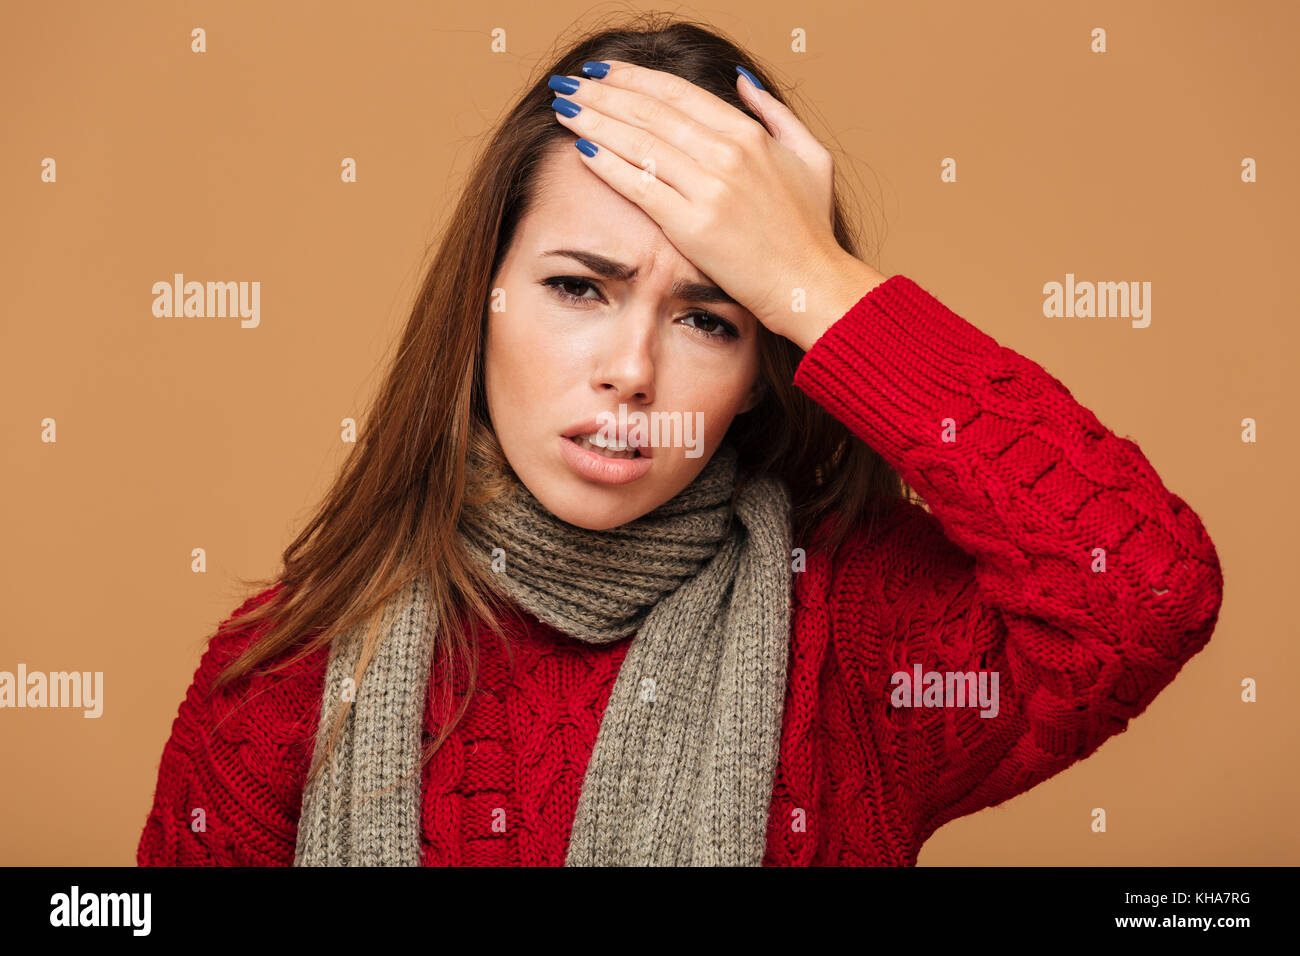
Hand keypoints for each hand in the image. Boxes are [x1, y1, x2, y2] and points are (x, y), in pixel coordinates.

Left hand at [548, 61, 885, 349]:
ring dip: (596, 121)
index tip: (605, 72)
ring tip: (564, 107)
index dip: (636, 79)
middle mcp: (728, 154)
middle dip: (603, 93)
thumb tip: (745, 80)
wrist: (813, 285)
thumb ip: (776, 114)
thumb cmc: (811, 231)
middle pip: (651, 112)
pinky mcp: (693, 226)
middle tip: (569, 83)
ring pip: (640, 144)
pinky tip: (581, 148)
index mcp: (751, 135)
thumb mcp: (810, 158)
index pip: (679, 94)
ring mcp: (710, 189)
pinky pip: (641, 186)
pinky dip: (608, 164)